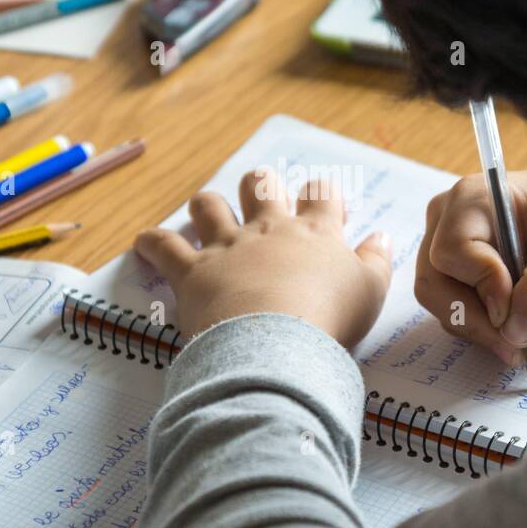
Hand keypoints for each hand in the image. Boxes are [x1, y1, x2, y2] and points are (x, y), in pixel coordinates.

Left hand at [135, 169, 393, 346]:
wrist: (278, 341)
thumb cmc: (330, 318)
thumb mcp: (370, 291)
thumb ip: (377, 260)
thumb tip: (383, 236)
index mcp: (314, 233)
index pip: (320, 195)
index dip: (320, 194)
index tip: (320, 201)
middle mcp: (268, 230)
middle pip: (261, 187)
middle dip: (260, 185)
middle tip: (261, 194)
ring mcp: (227, 247)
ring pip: (210, 206)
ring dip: (207, 206)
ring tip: (207, 212)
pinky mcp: (191, 271)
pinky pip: (162, 246)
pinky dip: (150, 242)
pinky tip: (144, 241)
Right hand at [416, 165, 526, 364]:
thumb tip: (515, 332)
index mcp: (470, 201)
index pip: (451, 254)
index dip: (484, 287)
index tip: (521, 309)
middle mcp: (449, 225)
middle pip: (436, 287)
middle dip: (483, 322)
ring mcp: (454, 254)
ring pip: (448, 308)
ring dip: (496, 330)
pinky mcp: (466, 280)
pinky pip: (465, 315)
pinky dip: (499, 329)